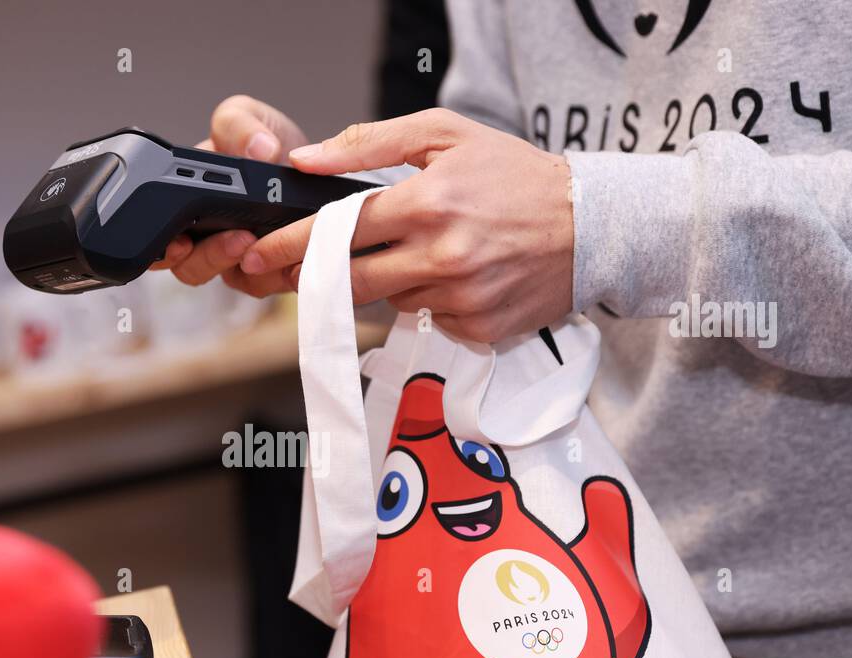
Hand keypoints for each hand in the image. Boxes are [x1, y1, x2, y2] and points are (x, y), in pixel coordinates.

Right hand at [148, 95, 307, 296]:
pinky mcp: (264, 272)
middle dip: (204, 259)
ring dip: (236, 262)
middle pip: (186, 266)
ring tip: (253, 238)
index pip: (158, 231)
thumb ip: (239, 124)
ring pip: (223, 278)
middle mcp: (204, 232)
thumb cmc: (271, 145)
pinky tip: (284, 254)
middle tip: (232, 239)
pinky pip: (260, 284)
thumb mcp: (248, 119)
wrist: (315, 169)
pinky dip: (272, 272)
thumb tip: (257, 148)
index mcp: (189, 197)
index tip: (181, 240)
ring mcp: (233, 256)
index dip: (162, 244)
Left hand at [238, 108, 574, 343]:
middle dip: (321, 276)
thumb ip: (370, 143)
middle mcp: (442, 255)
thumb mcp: (446, 136)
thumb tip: (306, 160)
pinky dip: (429, 299)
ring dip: (388, 281)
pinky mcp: (478, 327)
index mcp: (428, 203)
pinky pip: (429, 319)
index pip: (339, 231)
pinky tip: (455, 275)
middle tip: (302, 270)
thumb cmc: (516, 175)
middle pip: (352, 280)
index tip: (259, 253)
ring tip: (420, 251)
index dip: (293, 244)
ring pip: (390, 300)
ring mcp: (461, 297)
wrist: (592, 225)